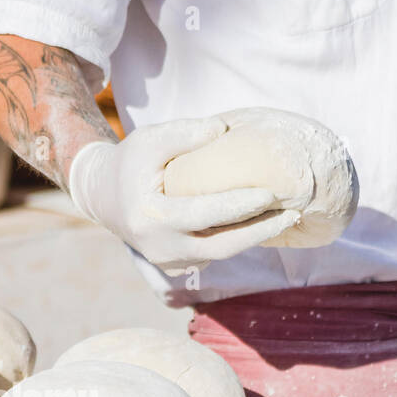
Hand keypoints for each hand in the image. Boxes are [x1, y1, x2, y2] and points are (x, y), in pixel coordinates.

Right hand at [68, 118, 299, 271]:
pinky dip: (238, 240)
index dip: (241, 206)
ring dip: (254, 237)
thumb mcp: (152, 138)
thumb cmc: (131, 161)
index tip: (272, 194)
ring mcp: (167, 261)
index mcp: (152, 216)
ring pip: (221, 253)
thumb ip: (186, 133)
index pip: (205, 214)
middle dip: (261, 231)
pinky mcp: (175, 266)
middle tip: (294, 214)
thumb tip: (224, 131)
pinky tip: (262, 224)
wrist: (102, 196)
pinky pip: (213, 254)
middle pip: (221, 246)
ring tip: (287, 217)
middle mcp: (160, 247)